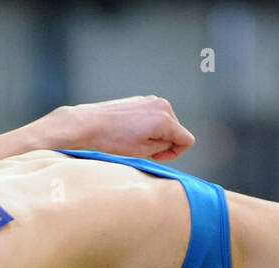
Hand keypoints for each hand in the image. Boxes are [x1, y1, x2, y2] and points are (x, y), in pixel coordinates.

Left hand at [52, 95, 194, 161]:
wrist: (91, 123)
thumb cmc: (114, 139)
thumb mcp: (144, 150)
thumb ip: (165, 146)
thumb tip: (172, 141)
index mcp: (165, 119)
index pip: (187, 140)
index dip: (175, 153)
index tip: (157, 157)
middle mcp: (162, 106)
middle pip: (177, 131)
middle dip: (165, 143)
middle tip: (144, 150)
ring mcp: (152, 100)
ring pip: (166, 124)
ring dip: (156, 135)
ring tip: (136, 141)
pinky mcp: (143, 100)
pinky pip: (155, 117)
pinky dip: (148, 127)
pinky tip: (131, 132)